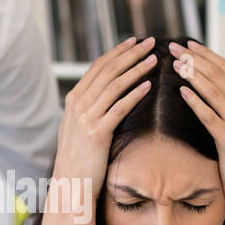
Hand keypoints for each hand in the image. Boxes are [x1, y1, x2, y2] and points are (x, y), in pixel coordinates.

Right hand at [50, 35, 156, 201]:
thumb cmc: (79, 157)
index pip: (98, 67)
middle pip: (108, 71)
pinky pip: (119, 108)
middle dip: (130, 54)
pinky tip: (148, 86)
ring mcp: (86, 118)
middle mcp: (78, 104)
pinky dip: (134, 95)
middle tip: (150, 42)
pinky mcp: (97, 133)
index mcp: (73, 99)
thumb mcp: (77, 127)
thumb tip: (103, 92)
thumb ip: (88, 108)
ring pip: (115, 85)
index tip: (133, 41)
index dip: (117, 52)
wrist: (70, 183)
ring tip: (154, 59)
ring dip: (136, 69)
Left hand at [170, 39, 224, 207]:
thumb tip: (212, 90)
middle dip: (195, 58)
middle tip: (174, 47)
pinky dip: (196, 102)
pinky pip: (210, 117)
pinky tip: (181, 91)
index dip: (206, 54)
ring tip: (175, 63)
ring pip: (214, 91)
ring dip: (193, 74)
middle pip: (219, 75)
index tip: (188, 44)